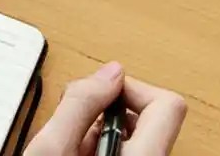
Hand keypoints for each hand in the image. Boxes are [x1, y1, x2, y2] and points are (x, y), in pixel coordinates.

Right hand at [26, 63, 187, 155]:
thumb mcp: (52, 147)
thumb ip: (80, 104)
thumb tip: (109, 71)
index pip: (167, 104)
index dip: (130, 88)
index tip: (98, 92)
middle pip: (151, 115)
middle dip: (109, 108)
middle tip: (75, 121)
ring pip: (136, 132)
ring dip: (101, 127)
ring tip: (70, 144)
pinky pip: (127, 146)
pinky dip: (100, 143)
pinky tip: (74, 154)